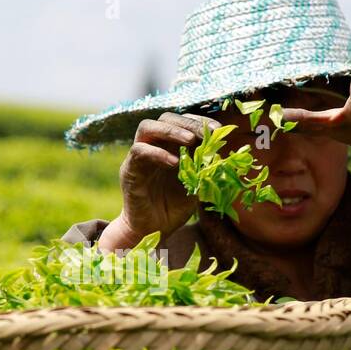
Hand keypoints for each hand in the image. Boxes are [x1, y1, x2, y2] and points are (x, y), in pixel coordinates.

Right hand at [99, 112, 216, 250]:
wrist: (152, 231)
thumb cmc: (172, 208)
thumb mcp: (195, 185)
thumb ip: (204, 169)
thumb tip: (222, 153)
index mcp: (170, 146)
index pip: (182, 122)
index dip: (199, 122)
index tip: (218, 130)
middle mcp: (153, 146)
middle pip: (165, 118)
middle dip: (188, 123)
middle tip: (208, 133)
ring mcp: (139, 156)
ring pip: (147, 127)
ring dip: (171, 130)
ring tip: (190, 141)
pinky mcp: (128, 169)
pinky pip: (139, 151)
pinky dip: (157, 153)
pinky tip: (174, 163)